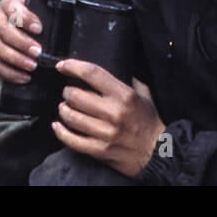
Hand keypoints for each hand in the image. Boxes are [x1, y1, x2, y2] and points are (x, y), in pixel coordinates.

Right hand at [0, 0, 42, 82]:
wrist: (25, 31)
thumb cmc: (35, 21)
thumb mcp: (40, 14)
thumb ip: (46, 17)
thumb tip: (59, 28)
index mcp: (9, 5)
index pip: (12, 7)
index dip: (25, 18)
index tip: (39, 29)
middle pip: (4, 30)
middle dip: (22, 42)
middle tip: (38, 52)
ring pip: (0, 48)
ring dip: (17, 59)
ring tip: (33, 66)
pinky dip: (11, 73)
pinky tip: (25, 76)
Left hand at [52, 59, 165, 177]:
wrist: (159, 153)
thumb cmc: (149, 122)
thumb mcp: (144, 95)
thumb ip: (130, 78)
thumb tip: (115, 62)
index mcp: (124, 95)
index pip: (92, 74)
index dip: (73, 67)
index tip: (62, 66)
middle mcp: (113, 113)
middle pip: (75, 96)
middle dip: (66, 92)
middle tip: (68, 92)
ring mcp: (105, 133)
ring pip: (71, 117)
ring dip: (63, 110)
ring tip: (65, 107)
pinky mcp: (100, 150)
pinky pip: (72, 140)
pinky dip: (61, 132)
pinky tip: (58, 126)